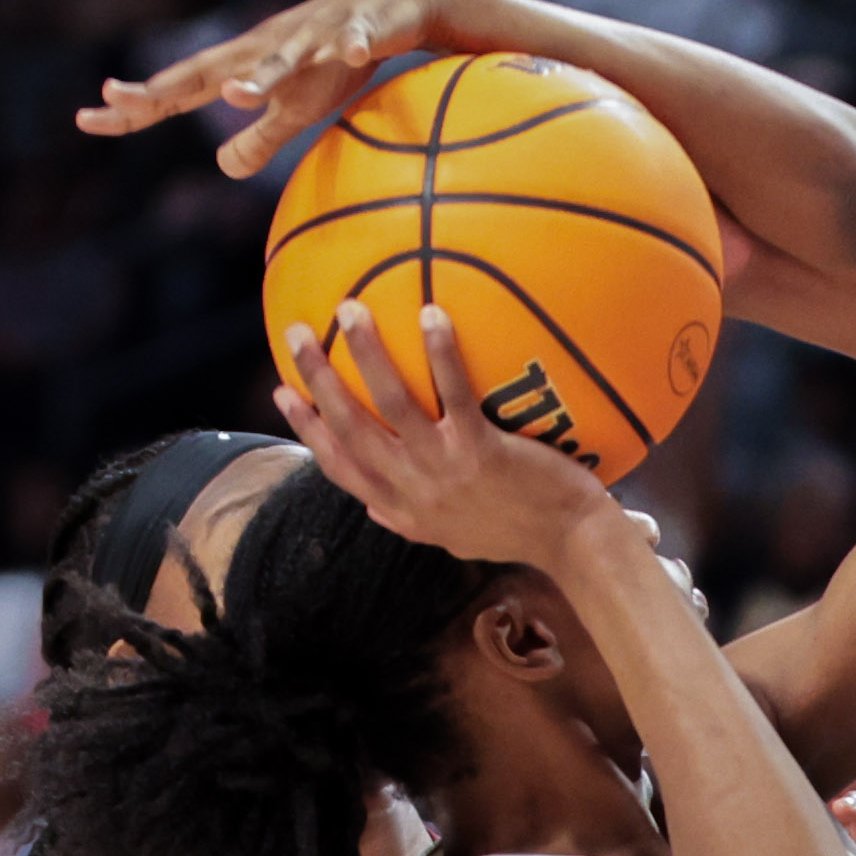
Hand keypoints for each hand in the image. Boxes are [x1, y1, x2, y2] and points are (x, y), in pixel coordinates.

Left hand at [77, 0, 472, 178]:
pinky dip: (354, 45)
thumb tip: (223, 168)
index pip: (180, 91)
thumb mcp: (299, 109)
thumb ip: (261, 139)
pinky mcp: (359, 29)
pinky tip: (355, 54)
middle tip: (116, 95)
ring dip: (259, 77)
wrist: (392, 0)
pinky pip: (356, 39)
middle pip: (209, 70)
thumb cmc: (336, 57)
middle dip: (166, 86)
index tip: (87, 120)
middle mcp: (266, 49)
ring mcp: (312, 38)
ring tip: (234, 95)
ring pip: (281, 60)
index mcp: (246, 68)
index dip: (137, 105)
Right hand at [276, 300, 618, 575]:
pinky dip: (440, 353)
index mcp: (402, 509)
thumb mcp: (450, 539)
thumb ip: (407, 521)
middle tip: (298, 334)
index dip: (307, 429)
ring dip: (365, 354)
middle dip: (317, 378)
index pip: (340, 466)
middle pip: (350, 427)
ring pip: (389, 404)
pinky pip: (454, 393)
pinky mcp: (482, 449)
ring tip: (349, 310)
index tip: (284, 394)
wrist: (571, 545)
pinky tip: (431, 314)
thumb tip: (371, 507)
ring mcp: (445, 468)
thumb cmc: (516, 535)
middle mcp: (414, 489)